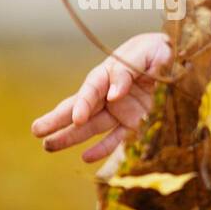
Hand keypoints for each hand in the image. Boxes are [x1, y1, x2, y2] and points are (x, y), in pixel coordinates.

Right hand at [31, 31, 172, 161]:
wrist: (174, 57)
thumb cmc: (157, 51)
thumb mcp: (145, 54)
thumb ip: (127, 72)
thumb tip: (113, 95)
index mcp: (108, 74)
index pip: (92, 90)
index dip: (83, 104)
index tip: (76, 118)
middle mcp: (109, 94)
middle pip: (80, 109)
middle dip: (58, 120)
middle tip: (36, 130)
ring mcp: (120, 110)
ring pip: (92, 126)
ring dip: (71, 137)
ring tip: (48, 146)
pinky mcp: (134, 123)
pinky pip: (117, 138)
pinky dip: (104, 148)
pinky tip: (86, 158)